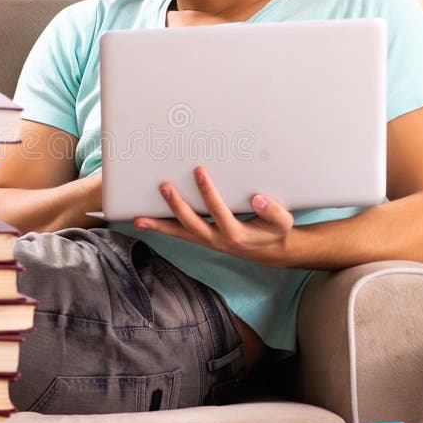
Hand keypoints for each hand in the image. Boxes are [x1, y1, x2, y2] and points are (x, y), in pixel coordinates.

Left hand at [133, 166, 293, 265]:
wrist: (269, 251)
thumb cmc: (274, 232)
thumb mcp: (282, 222)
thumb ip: (273, 211)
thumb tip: (257, 199)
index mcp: (235, 234)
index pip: (218, 211)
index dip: (207, 192)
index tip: (199, 171)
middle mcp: (217, 240)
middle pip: (191, 224)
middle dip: (176, 205)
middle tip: (164, 186)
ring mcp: (206, 240)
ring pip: (180, 233)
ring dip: (159, 226)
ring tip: (139, 219)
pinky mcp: (201, 238)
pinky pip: (178, 234)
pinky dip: (161, 228)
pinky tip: (144, 222)